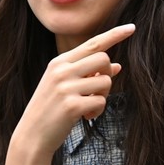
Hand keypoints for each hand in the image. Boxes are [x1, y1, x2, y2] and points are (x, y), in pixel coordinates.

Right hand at [13, 24, 133, 157]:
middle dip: (107, 74)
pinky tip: (85, 117)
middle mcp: (62, 70)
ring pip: (105, 81)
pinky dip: (97, 111)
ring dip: (103, 96)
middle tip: (97, 90)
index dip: (114, 35)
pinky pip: (101, 101)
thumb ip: (88, 74)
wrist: (31, 136)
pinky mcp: (72, 105)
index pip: (92, 43)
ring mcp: (66, 87)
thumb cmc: (50, 111)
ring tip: (88, 107)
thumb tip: (118, 66)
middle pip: (103, 59)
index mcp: (59, 62)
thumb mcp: (65, 87)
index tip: (132, 27)